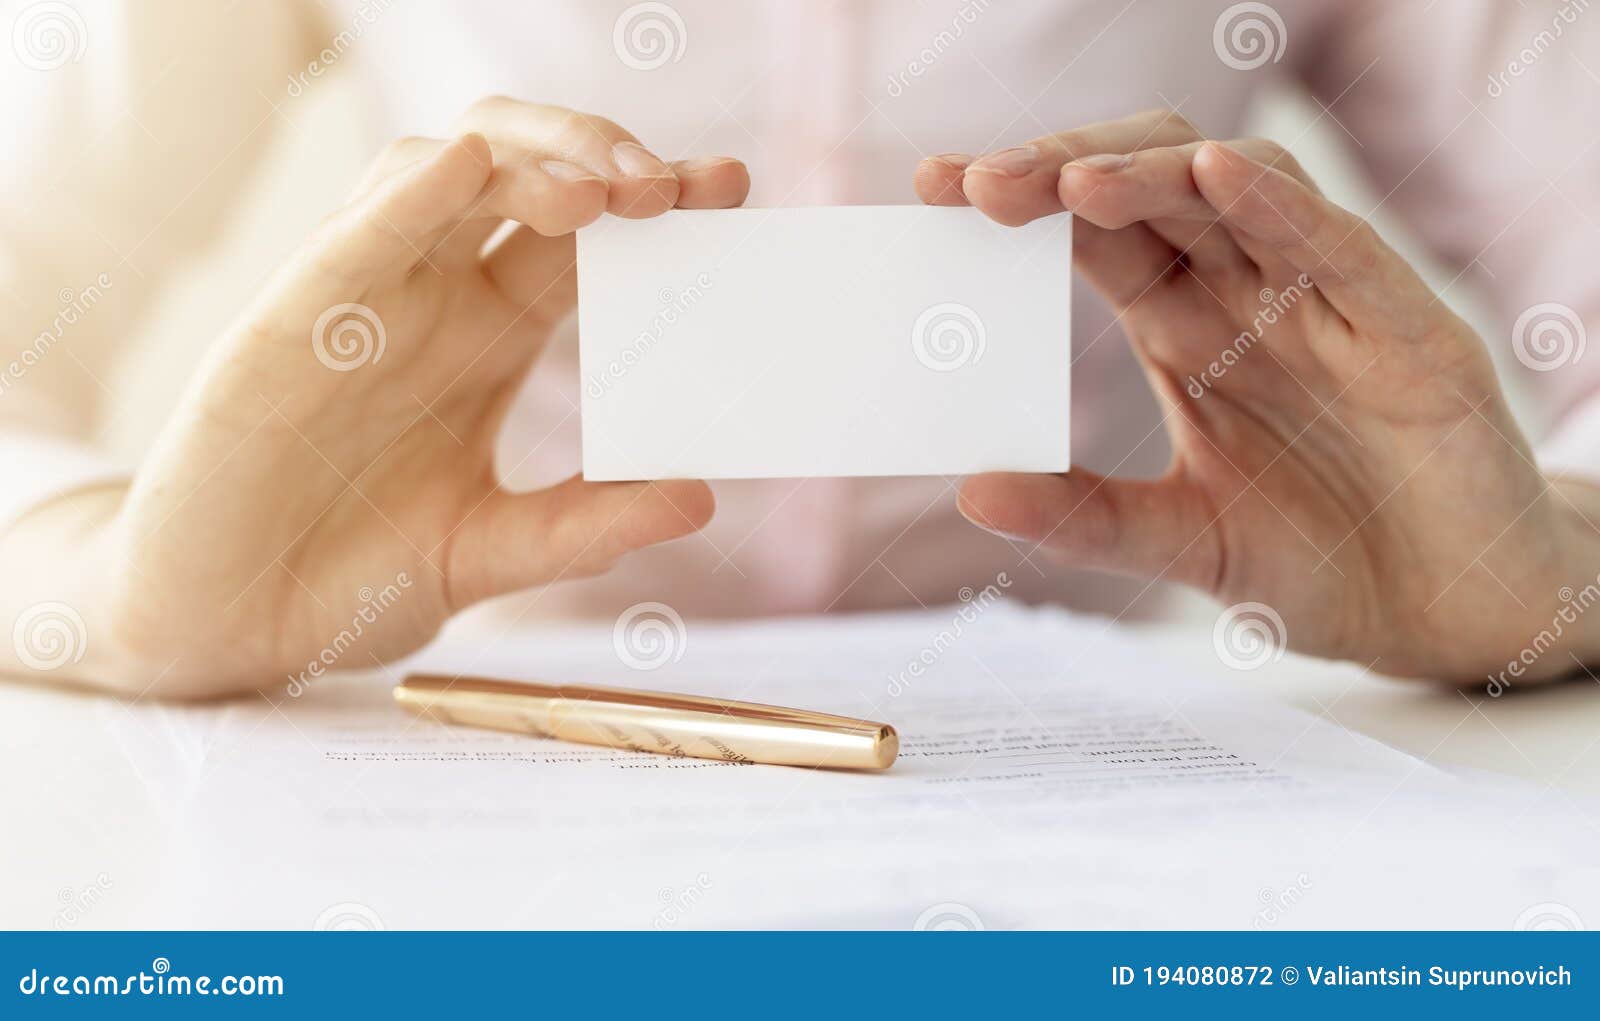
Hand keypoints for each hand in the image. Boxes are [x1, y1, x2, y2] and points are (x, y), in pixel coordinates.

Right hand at [11, 99, 747, 698]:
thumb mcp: (487, 552)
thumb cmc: (347, 574)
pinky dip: (407, 200)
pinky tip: (467, 169)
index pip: (581, 240)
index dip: (651, 202)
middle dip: (598, 156)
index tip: (728, 188)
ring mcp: (355, 305)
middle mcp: (427, 301)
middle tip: (673, 187)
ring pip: (436, 174)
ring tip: (603, 194)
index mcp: (485, 337)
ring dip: (525, 162)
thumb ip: (584, 526)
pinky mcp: (280, 332)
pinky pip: (348, 244)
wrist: (228, 630)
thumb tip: (700, 496)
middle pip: (518, 175)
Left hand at [916, 108, 1599, 681]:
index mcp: (1186, 328)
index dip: (1022, 201)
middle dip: (1063, 169)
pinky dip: (1281, 208)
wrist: (1444, 614)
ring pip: (1241, 191)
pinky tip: (1217, 177)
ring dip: (1154, 171)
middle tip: (974, 183)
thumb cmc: (1319, 559)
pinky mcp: (1408, 333)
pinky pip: (1340, 249)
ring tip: (1071, 181)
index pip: (1095, 235)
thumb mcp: (1183, 542)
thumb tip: (971, 490)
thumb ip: (1085, 518)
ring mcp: (1328, 304)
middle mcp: (1249, 296)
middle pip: (1153, 189)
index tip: (933, 190)